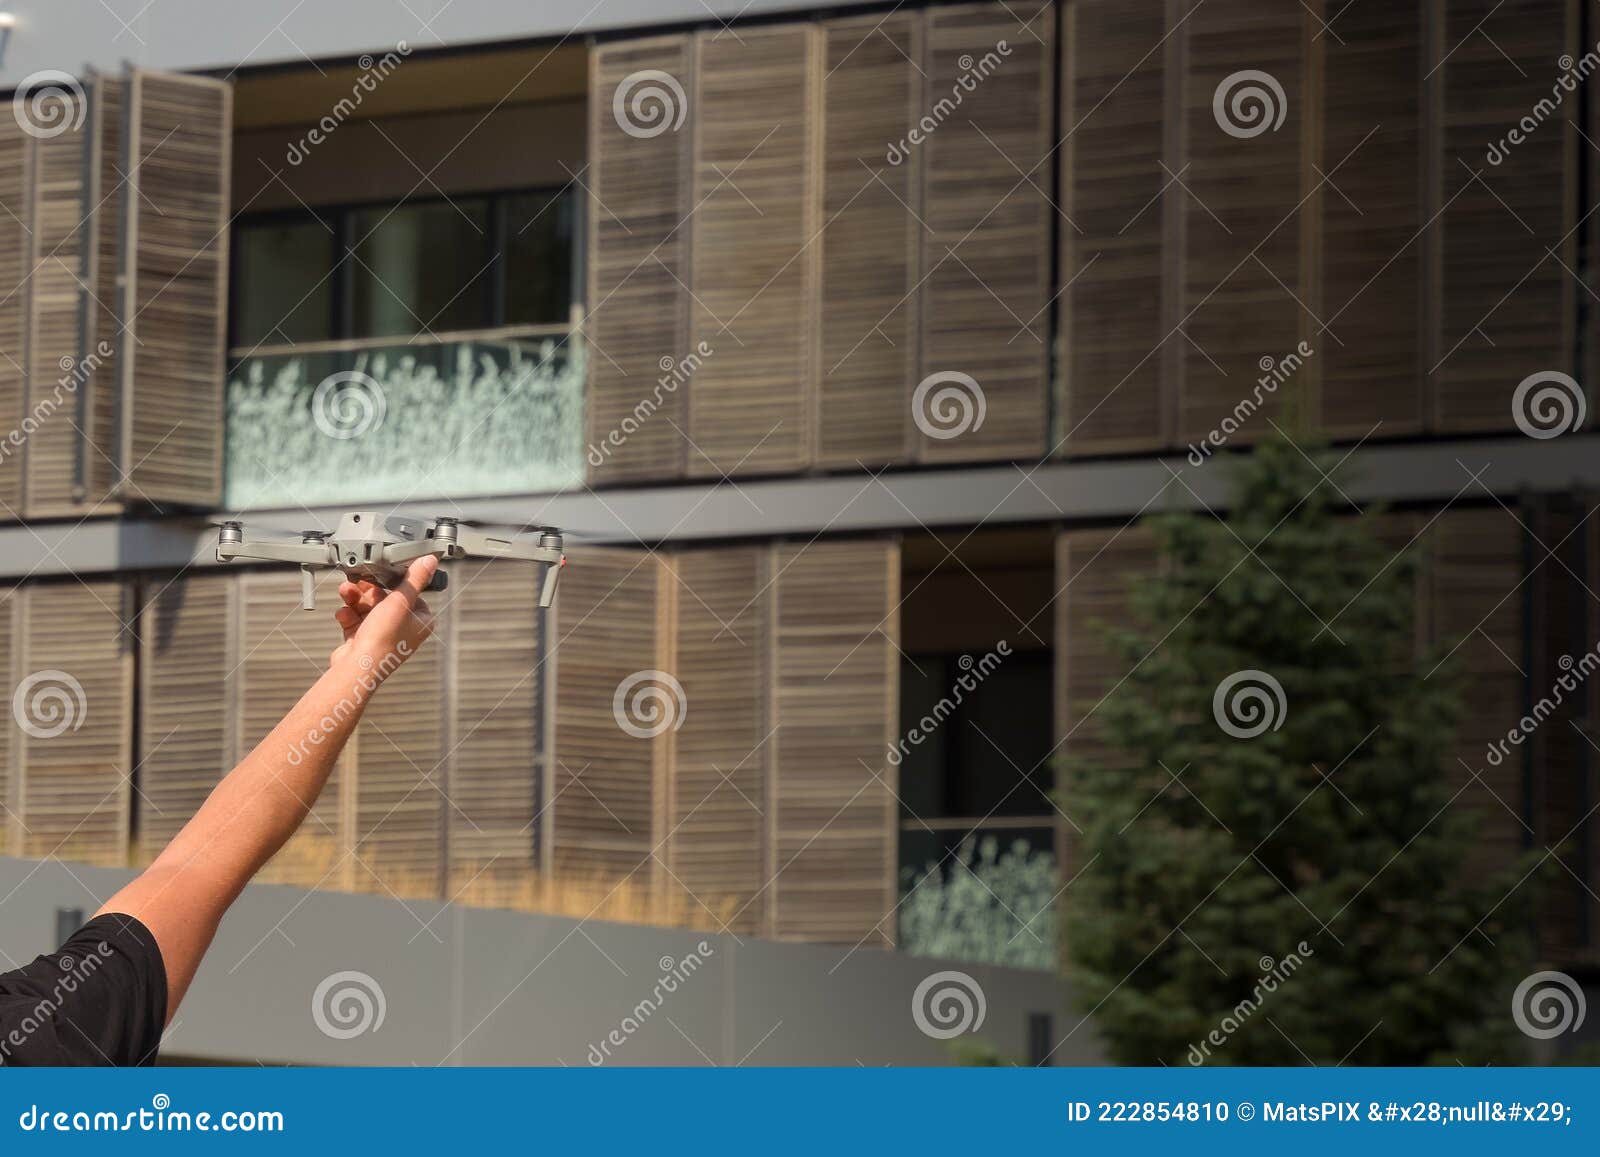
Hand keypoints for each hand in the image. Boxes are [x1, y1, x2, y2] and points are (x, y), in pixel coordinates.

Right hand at [330, 554, 437, 675]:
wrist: (357, 668)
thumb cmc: (382, 639)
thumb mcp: (400, 601)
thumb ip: (415, 578)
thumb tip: (430, 559)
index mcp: (420, 621)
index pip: (411, 594)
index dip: (396, 583)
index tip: (383, 574)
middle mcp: (404, 629)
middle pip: (386, 599)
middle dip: (368, 589)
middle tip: (358, 581)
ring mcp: (383, 635)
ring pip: (368, 608)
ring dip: (355, 598)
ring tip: (345, 591)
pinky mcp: (363, 640)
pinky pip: (356, 620)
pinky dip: (348, 614)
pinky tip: (343, 613)